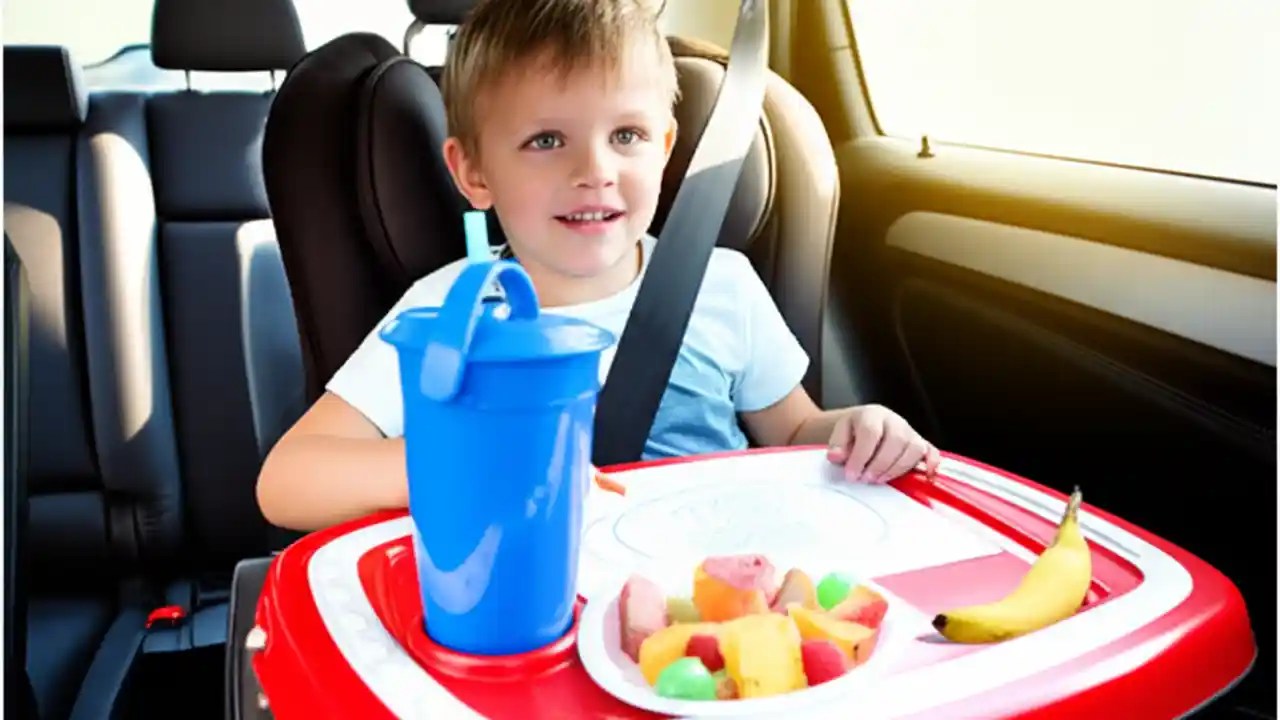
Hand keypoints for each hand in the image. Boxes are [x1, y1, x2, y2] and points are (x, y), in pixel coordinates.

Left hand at [825, 404, 939, 483]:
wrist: (863, 425)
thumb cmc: (853, 432)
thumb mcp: (839, 434)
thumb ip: (837, 445)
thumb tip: (836, 456)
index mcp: (872, 415)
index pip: (871, 432)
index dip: (861, 456)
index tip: (851, 474)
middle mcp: (895, 421)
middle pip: (896, 440)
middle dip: (880, 464)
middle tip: (865, 479)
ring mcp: (910, 432)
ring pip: (914, 448)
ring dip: (897, 468)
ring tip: (879, 480)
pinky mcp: (921, 444)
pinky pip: (932, 452)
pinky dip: (932, 465)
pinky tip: (926, 477)